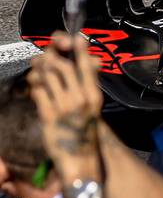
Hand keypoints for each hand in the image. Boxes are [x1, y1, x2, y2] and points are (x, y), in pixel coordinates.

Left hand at [29, 32, 101, 168]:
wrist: (81, 159)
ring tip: (38, 69)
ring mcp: (63, 107)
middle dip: (52, 57)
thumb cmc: (86, 131)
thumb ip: (87, 85)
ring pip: (48, 76)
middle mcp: (80, 99)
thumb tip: (91, 62)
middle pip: (63, 66)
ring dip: (40, 69)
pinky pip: (38, 92)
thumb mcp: (91, 106)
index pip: (85, 66)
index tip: (74, 38)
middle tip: (47, 55)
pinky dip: (35, 86)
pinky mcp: (48, 116)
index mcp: (93, 95)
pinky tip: (36, 88)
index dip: (78, 49)